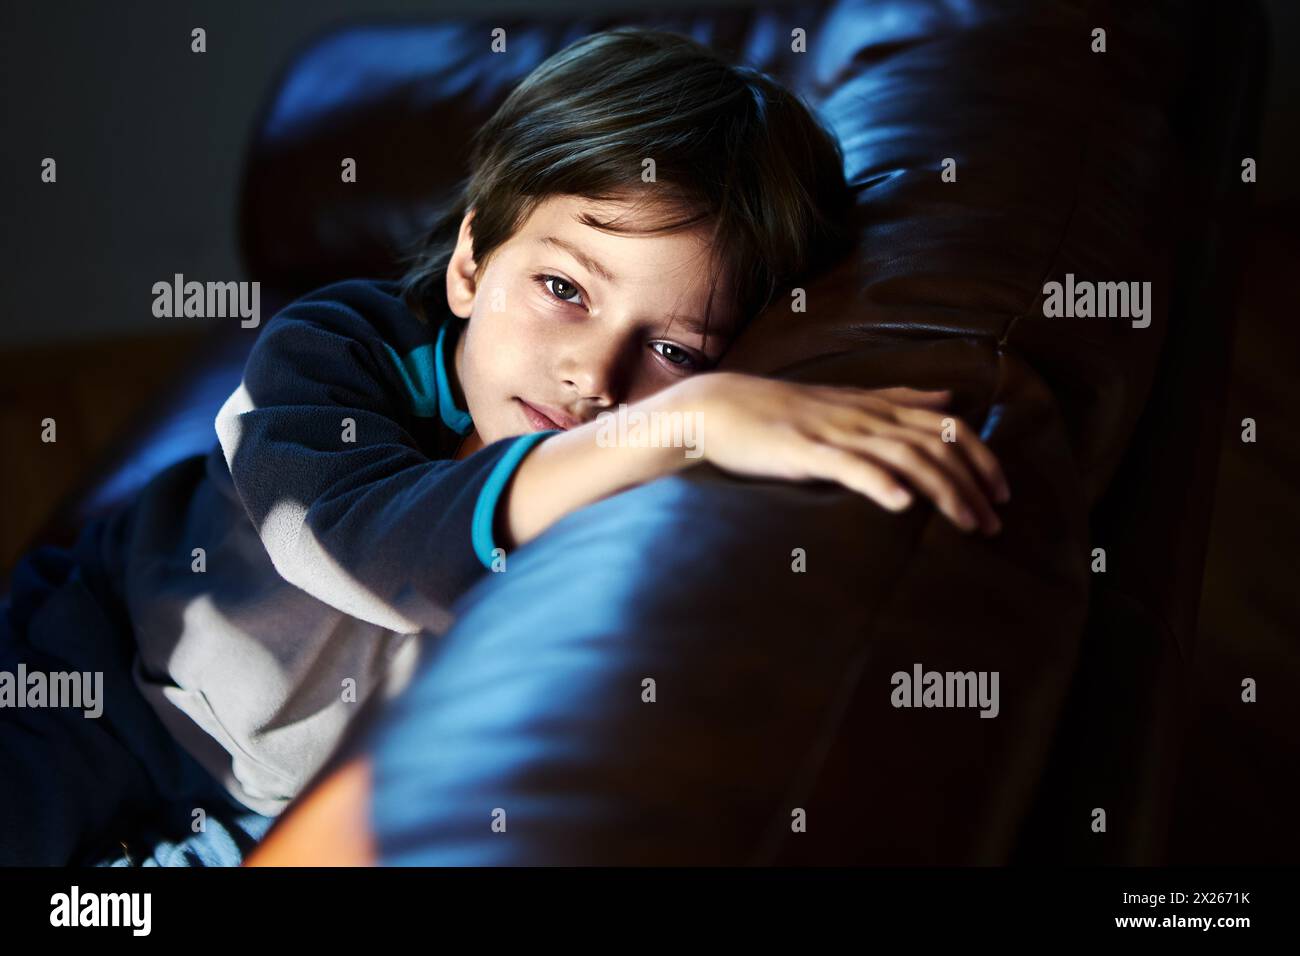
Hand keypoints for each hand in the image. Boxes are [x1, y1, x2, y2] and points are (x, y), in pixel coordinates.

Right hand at [677, 371, 1009, 533]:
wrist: (718, 407)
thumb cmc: (781, 410)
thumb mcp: (848, 399)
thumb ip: (900, 399)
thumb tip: (948, 396)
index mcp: (876, 406)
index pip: (946, 426)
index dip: (981, 457)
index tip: (1003, 493)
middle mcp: (864, 416)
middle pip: (936, 445)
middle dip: (972, 485)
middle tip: (996, 524)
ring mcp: (835, 432)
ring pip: (904, 456)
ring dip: (943, 491)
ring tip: (967, 523)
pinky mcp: (804, 451)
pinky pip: (848, 465)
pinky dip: (879, 482)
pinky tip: (902, 504)